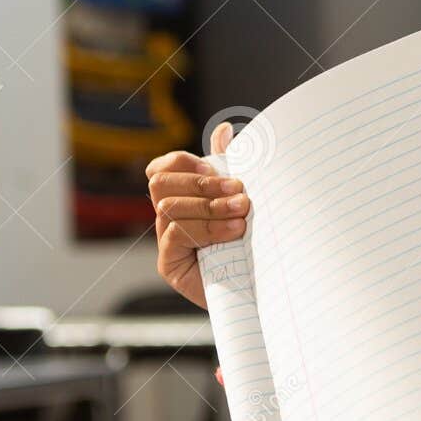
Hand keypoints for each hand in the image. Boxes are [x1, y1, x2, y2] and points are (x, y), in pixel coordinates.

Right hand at [146, 124, 250, 309]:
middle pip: (160, 183)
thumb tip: (225, 130)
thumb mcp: (242, 200)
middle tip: (239, 191)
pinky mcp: (169, 264)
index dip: (185, 163)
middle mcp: (169, 217)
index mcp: (183, 197)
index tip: (219, 171)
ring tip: (242, 214)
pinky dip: (207, 229)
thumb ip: (230, 168)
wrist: (261, 290)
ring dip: (210, 207)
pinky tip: (234, 232)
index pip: (163, 168)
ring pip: (169, 208)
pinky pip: (175, 235)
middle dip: (202, 184)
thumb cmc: (252, 243)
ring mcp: (166, 241)